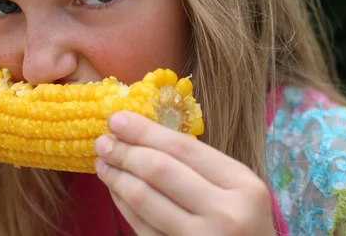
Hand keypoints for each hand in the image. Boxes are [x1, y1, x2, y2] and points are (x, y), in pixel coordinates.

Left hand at [94, 112, 275, 235]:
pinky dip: (122, 203)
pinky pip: (141, 225)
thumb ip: (199, 164)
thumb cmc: (243, 222)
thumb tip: (142, 133)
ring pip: (144, 199)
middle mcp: (226, 213)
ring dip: (117, 177)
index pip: (183, 148)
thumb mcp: (237, 188)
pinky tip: (114, 188)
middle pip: (159, 170)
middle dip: (125, 151)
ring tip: (102, 162)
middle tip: (103, 141)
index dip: (145, 131)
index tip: (117, 119)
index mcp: (243, 185)